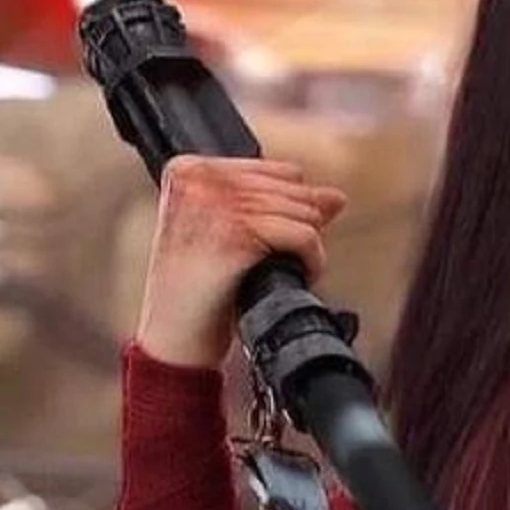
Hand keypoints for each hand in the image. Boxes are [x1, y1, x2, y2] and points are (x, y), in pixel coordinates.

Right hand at [134, 155, 347, 369]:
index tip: (275, 240)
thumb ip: (277, 206)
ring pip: (304, 211)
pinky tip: (298, 277)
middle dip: (302, 226)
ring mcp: (216, 203)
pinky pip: (304, 235)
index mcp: (190, 169)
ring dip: (309, 247)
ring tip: (287, 271)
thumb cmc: (199, 292)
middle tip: (282, 260)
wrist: (174, 340)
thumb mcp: (233, 235)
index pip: (276, 170)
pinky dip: (313, 261)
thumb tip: (335, 197)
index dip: (292, 208)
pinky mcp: (236, 233)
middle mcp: (200, 179)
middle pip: (294, 187)